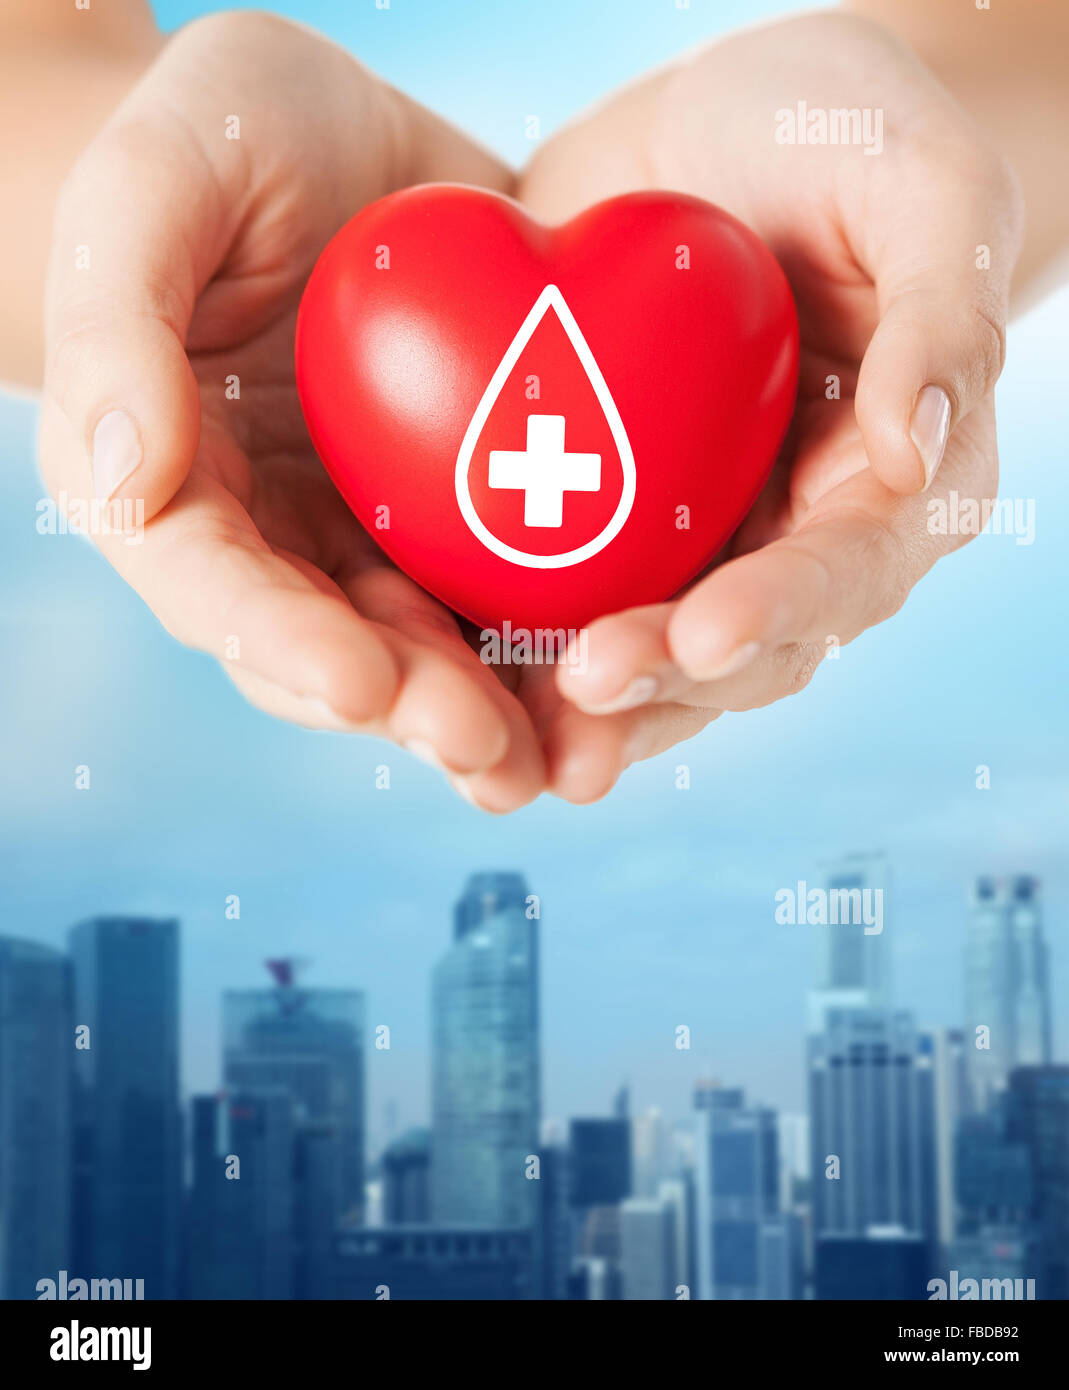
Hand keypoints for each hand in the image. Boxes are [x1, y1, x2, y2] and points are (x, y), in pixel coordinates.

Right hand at [39, 11, 543, 811]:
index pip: (209, 585)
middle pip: (324, 645)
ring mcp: (364, 528)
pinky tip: (612, 674)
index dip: (278, 643)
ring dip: (481, 710)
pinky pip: (500, 584)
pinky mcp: (456, 508)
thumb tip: (123, 480)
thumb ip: (117, 325)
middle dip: (404, 705)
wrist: (341, 128)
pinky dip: (549, 639)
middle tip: (485, 749)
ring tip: (551, 760)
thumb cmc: (222, 133)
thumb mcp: (156, 183)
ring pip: (419, 642)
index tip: (358, 683)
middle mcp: (269, 530)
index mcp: (172, 478)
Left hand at [519, 11, 1022, 799]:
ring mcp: (694, 540)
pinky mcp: (602, 520)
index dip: (777, 612)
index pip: (844, 572)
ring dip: (587, 707)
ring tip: (520, 745)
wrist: (719, 130)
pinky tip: (455, 679)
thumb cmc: (845, 138)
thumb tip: (912, 454)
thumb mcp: (921, 188)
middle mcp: (792, 537)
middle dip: (664, 680)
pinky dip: (511, 647)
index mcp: (888, 486)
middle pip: (738, 646)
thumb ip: (941, 318)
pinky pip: (559, 597)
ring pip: (648, 654)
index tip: (703, 635)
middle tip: (585, 689)